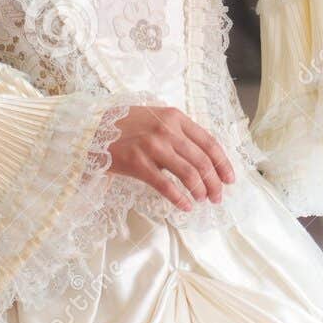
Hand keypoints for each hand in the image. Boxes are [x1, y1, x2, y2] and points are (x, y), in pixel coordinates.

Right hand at [105, 105, 235, 210]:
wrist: (93, 127)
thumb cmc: (127, 125)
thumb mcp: (157, 117)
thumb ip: (179, 131)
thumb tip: (205, 156)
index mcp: (175, 117)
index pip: (209, 142)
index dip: (223, 163)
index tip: (230, 179)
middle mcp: (167, 130)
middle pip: (202, 161)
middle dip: (214, 182)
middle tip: (217, 197)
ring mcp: (152, 146)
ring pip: (189, 173)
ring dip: (201, 191)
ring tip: (203, 200)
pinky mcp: (138, 163)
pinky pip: (165, 185)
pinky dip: (180, 198)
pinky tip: (185, 205)